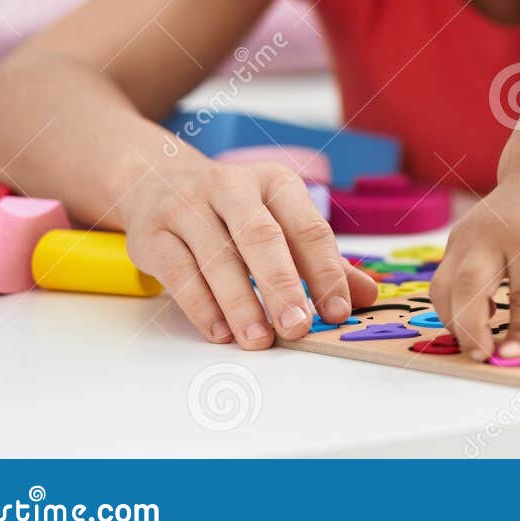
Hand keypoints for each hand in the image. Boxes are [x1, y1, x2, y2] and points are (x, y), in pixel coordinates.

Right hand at [121, 155, 377, 348]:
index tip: (339, 311)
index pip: (308, 227)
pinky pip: (179, 273)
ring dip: (241, 304)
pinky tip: (220, 333)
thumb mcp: (280, 219)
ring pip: (218, 258)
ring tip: (260, 340)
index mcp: (275, 182)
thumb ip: (321, 259)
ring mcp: (187, 207)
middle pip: (261, 238)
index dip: (326, 271)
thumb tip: (367, 296)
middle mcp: (231, 187)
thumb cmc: (234, 211)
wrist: (156, 181)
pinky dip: (201, 306)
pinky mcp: (152, 234)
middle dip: (282, 286)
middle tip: (297, 327)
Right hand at [431, 157, 519, 362]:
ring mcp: (467, 234)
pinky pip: (442, 280)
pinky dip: (451, 306)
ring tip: (479, 343)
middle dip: (470, 329)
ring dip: (454, 321)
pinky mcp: (454, 239)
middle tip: (482, 357)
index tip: (514, 355)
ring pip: (444, 286)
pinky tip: (476, 318)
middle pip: (469, 286)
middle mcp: (492, 234)